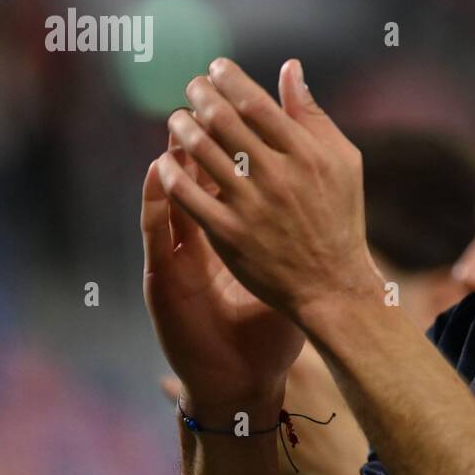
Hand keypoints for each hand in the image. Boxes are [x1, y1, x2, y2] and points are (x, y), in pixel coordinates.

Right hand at [141, 130, 304, 409]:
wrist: (243, 376)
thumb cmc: (267, 322)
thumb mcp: (284, 269)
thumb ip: (295, 225)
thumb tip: (315, 181)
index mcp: (230, 231)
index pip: (229, 175)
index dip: (235, 140)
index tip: (245, 104)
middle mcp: (200, 237)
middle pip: (196, 176)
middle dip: (200, 137)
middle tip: (206, 98)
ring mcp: (179, 256)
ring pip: (172, 196)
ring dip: (174, 158)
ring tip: (181, 121)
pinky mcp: (164, 277)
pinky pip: (159, 232)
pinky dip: (158, 201)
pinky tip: (161, 173)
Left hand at [156, 58, 382, 326]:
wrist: (331, 283)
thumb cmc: (340, 217)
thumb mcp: (343, 161)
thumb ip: (313, 115)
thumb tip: (290, 68)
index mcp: (306, 154)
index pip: (255, 103)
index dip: (229, 79)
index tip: (216, 69)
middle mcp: (277, 176)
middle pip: (223, 121)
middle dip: (200, 95)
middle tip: (191, 87)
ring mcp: (251, 206)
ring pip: (201, 153)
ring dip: (181, 127)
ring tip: (177, 118)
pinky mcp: (229, 234)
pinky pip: (188, 196)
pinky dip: (172, 173)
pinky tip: (166, 161)